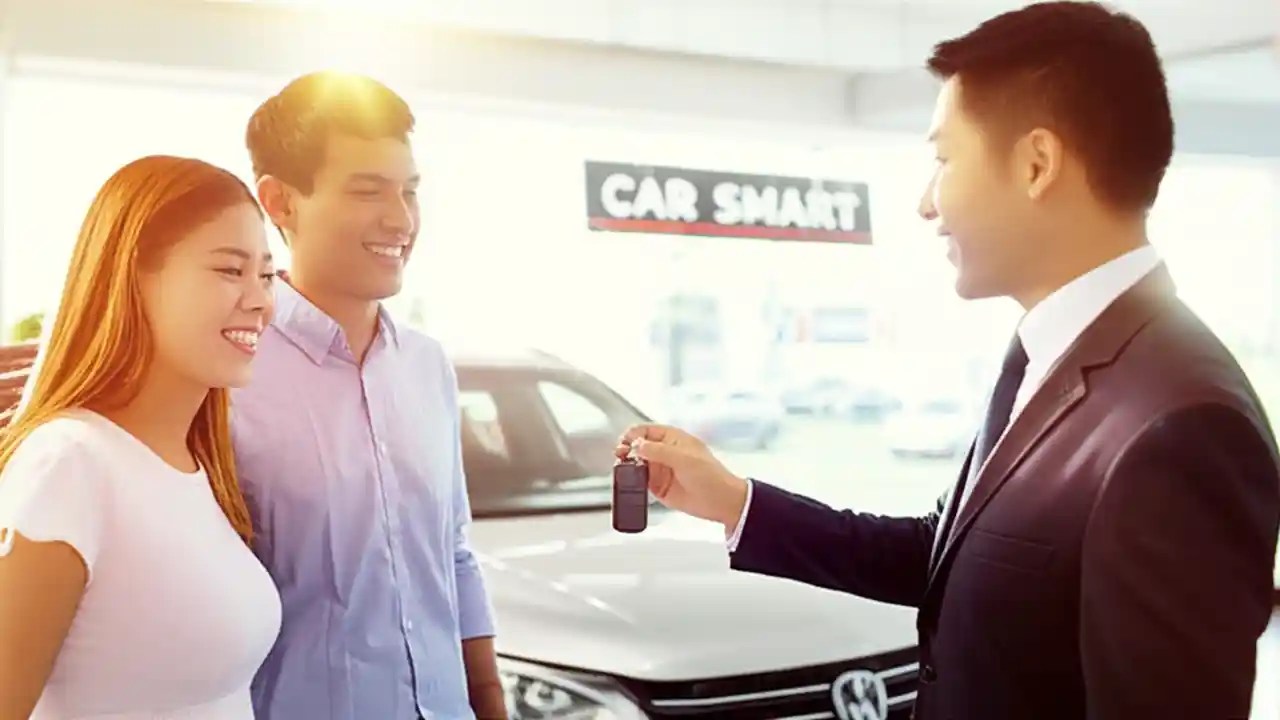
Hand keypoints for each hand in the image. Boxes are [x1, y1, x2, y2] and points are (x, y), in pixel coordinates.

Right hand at [615, 424, 748, 531]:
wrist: (720, 502)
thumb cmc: (711, 476)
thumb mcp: (684, 459)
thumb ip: (659, 451)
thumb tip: (637, 445)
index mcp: (672, 438)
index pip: (646, 430)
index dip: (633, 434)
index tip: (625, 442)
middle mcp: (664, 452)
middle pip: (637, 446)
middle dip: (626, 449)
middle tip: (620, 455)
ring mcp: (661, 469)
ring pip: (636, 464)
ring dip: (627, 466)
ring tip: (622, 469)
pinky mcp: (658, 486)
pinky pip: (640, 482)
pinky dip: (632, 482)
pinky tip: (629, 483)